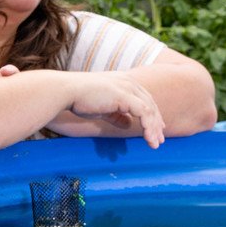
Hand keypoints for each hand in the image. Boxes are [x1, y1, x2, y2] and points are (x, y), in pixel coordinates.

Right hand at [48, 73, 166, 148]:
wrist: (66, 91)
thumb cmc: (79, 99)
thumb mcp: (102, 108)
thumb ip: (116, 115)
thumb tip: (127, 124)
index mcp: (123, 82)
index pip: (143, 99)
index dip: (151, 115)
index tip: (155, 129)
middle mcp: (128, 82)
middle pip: (150, 104)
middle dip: (156, 123)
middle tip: (159, 140)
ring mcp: (128, 88)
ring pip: (149, 109)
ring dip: (154, 128)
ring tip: (155, 144)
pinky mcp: (124, 96)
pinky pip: (144, 113)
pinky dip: (149, 127)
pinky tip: (149, 139)